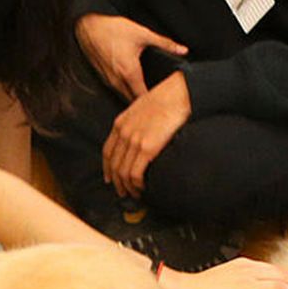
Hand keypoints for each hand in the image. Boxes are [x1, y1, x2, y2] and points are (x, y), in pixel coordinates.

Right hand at [78, 13, 185, 100]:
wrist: (87, 26)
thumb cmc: (112, 29)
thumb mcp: (142, 34)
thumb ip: (164, 43)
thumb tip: (182, 49)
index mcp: (129, 73)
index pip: (144, 98)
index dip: (154, 102)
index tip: (165, 102)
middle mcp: (117, 81)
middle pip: (134, 101)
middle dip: (146, 104)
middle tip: (160, 102)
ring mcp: (108, 81)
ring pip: (124, 97)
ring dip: (135, 99)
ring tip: (148, 98)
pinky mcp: (102, 77)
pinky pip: (116, 90)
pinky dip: (125, 92)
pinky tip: (133, 87)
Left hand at [104, 74, 192, 196]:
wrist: (179, 94)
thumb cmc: (167, 98)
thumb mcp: (143, 107)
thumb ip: (137, 122)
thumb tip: (141, 134)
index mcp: (121, 123)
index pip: (108, 151)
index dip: (108, 168)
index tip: (110, 178)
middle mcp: (123, 133)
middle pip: (114, 165)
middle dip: (117, 182)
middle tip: (123, 193)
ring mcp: (134, 141)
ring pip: (123, 173)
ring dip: (128, 187)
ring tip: (135, 194)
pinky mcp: (147, 148)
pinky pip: (135, 174)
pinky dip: (137, 184)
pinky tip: (143, 187)